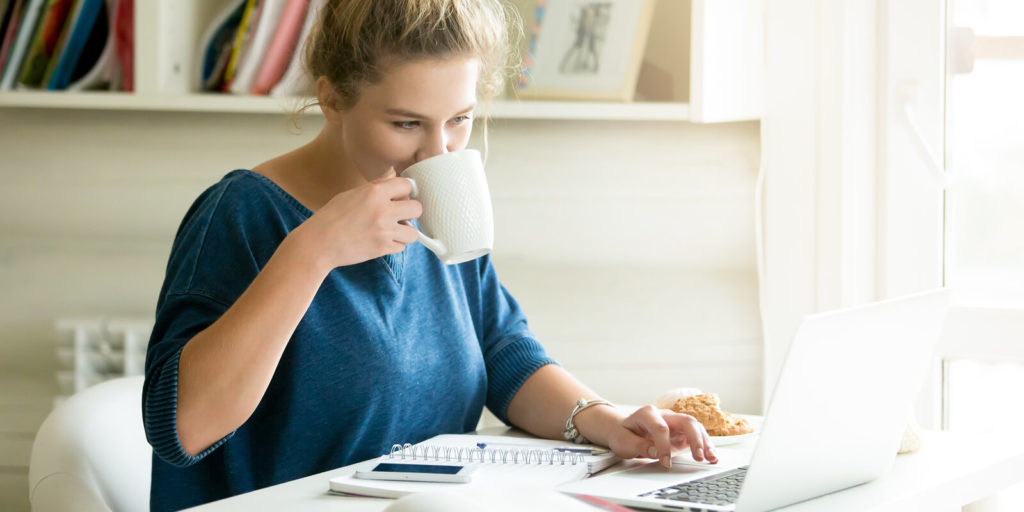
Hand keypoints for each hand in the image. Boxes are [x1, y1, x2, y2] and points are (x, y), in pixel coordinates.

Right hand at [292, 169, 421, 270]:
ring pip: (413, 232)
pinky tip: (382, 241)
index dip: (405, 191)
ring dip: (405, 232)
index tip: (400, 197)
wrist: (318, 242)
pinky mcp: (382, 248)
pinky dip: (395, 245)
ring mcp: (384, 230)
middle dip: (410, 212)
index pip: (408, 185)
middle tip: (399, 216)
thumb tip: (393, 178)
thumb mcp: (351, 194)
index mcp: (375, 192)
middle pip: (417, 208)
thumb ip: (375, 187)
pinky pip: (402, 247)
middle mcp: (383, 210)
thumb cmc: (331, 216)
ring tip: (392, 231)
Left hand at [606, 405, 717, 468]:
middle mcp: (664, 415)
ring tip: (711, 458)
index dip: (664, 446)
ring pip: (695, 427)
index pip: (660, 427)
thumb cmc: (624, 434)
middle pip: (685, 421)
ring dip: (704, 443)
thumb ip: (639, 446)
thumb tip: (657, 452)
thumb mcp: (624, 441)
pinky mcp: (682, 432)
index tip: (666, 462)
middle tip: (698, 457)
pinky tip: (712, 456)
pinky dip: (705, 446)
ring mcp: (675, 422)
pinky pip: (697, 436)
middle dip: (694, 439)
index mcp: (647, 413)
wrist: (625, 430)